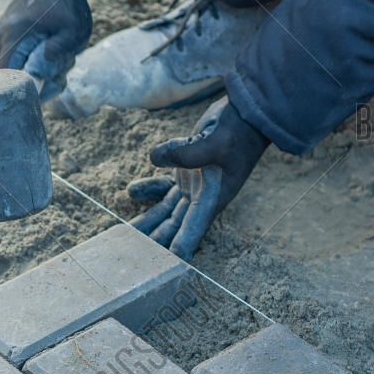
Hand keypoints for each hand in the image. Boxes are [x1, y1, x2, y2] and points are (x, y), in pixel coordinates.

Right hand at [0, 0, 91, 98]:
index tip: (45, 88)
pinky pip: (19, 66)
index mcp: (14, 34)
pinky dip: (37, 66)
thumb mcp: (74, 29)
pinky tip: (51, 52)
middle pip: (13, 80)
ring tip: (60, 54)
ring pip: (18, 74)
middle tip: (63, 65)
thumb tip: (37, 74)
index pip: (4, 77)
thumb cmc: (66, 5)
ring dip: (43, 72)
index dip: (22, 91)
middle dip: (41, 82)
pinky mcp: (4, 43)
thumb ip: (57, 52)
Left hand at [128, 96, 267, 259]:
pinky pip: (164, 187)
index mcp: (214, 194)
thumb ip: (187, 153)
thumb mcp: (215, 142)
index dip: (185, 241)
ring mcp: (194, 184)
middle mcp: (204, 195)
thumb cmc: (238, 130)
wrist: (247, 113)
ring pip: (166, 209)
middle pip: (176, 223)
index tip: (174, 259)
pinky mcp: (186, 170)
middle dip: (157, 239)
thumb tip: (153, 158)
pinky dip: (148, 189)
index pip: (197, 223)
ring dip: (148, 220)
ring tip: (127, 235)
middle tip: (135, 256)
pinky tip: (132, 192)